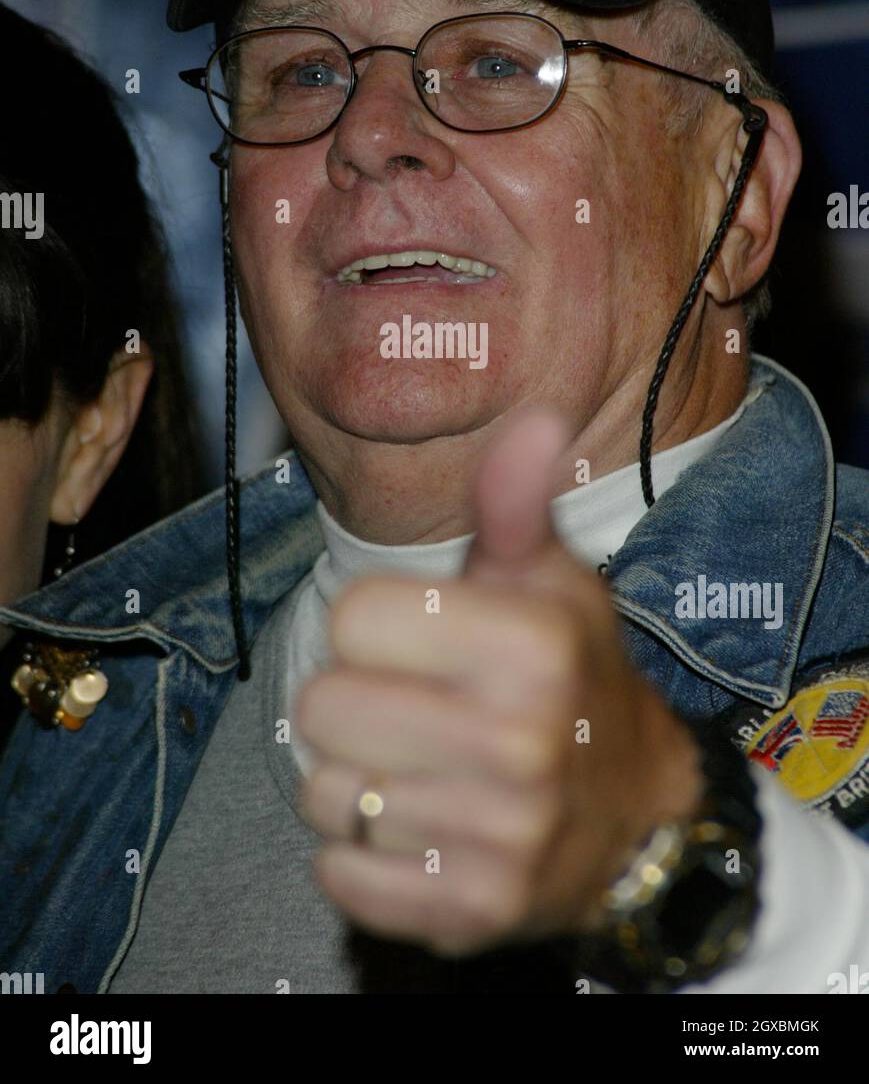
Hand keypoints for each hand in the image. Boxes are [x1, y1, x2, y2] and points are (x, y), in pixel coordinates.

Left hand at [296, 407, 702, 955]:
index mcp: (531, 645)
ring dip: (358, 781)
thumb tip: (531, 418)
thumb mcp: (552, 585)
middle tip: (412, 707)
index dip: (376, 623)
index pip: (351, 617)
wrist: (639, 819)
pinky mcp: (469, 912)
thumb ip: (514, 507)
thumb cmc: (576, 680)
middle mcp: (517, 744)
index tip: (419, 636)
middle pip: (320, 708)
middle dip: (355, 702)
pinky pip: (341, 876)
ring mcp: (494, 838)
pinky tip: (420, 829)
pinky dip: (364, 855)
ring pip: (324, 795)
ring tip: (420, 769)